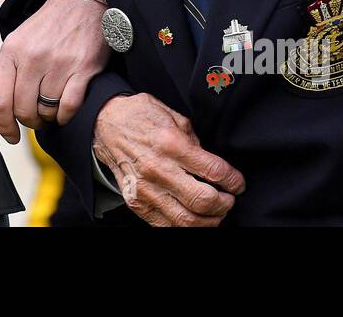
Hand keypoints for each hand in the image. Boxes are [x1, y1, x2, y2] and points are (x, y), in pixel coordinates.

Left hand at [0, 0, 110, 143]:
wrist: (82, 2)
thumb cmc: (49, 27)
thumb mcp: (20, 41)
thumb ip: (9, 73)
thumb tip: (0, 114)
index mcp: (12, 50)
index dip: (3, 125)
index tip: (11, 137)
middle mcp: (33, 57)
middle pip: (23, 109)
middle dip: (29, 121)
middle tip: (36, 118)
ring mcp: (58, 63)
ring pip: (46, 110)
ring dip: (48, 116)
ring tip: (51, 107)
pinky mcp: (83, 68)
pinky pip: (69, 107)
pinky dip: (65, 115)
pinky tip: (64, 110)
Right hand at [93, 92, 244, 226]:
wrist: (104, 122)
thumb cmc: (139, 115)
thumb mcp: (173, 116)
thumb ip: (194, 141)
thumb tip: (211, 165)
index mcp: (170, 143)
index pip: (213, 171)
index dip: (233, 181)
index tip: (238, 183)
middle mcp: (157, 169)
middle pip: (203, 201)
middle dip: (225, 204)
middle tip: (229, 199)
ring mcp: (144, 189)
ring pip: (186, 220)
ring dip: (209, 220)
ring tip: (215, 212)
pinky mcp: (135, 202)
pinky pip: (165, 226)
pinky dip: (185, 226)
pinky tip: (193, 217)